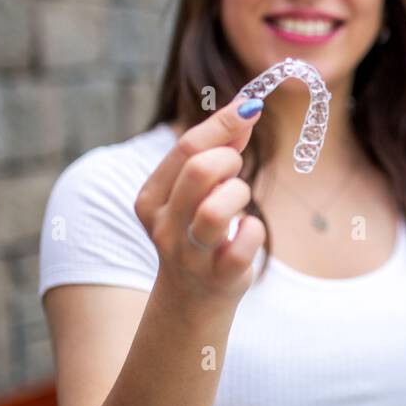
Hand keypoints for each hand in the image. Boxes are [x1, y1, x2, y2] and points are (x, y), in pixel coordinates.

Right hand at [134, 96, 267, 305]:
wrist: (192, 297)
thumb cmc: (198, 231)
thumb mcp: (195, 191)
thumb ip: (217, 150)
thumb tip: (246, 109)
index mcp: (152, 197)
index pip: (185, 147)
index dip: (223, 123)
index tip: (252, 108)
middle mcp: (163, 225)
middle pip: (200, 171)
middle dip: (229, 161)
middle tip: (235, 173)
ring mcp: (189, 253)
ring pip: (218, 208)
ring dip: (239, 195)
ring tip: (238, 203)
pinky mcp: (218, 276)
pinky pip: (245, 241)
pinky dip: (254, 230)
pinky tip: (246, 231)